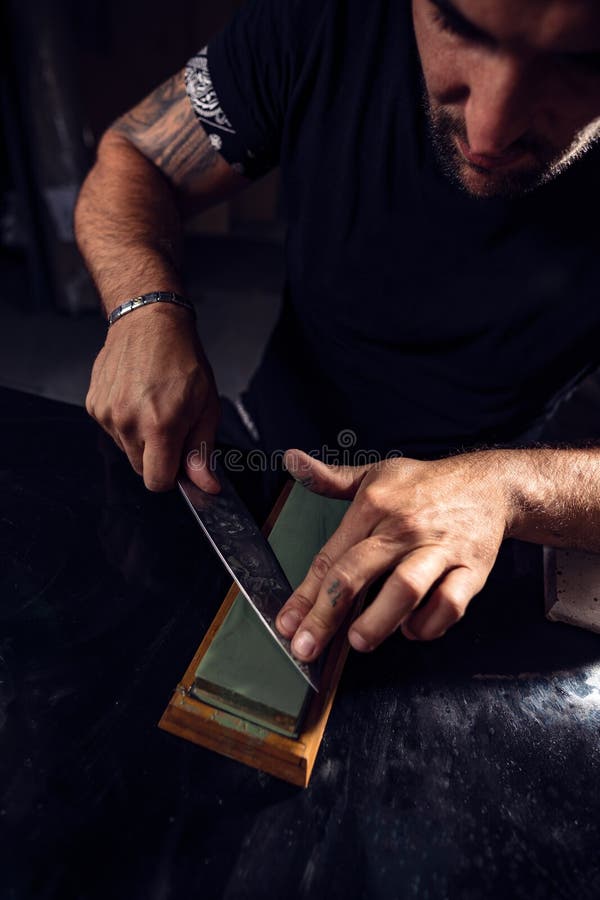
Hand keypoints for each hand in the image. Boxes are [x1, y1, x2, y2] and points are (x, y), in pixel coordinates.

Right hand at [86, 304, 219, 491]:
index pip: (157, 482)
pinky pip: (111, 430)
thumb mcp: (206, 406)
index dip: (171, 476)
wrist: (149, 322)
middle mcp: (128, 422)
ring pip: (126, 449)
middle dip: (158, 456)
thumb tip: (206, 486)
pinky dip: (125, 422)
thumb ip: (201, 451)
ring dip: (140, 438)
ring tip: (153, 405)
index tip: (180, 460)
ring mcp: (105, 413)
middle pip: (140, 468)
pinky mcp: (93, 404)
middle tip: (172, 425)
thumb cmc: (182, 359)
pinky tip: (137, 398)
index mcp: (160, 426)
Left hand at [276, 448, 512, 658]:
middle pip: (358, 572)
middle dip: (328, 615)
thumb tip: (292, 461)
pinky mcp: (472, 569)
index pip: (331, 555)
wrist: (489, 486)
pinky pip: (450, 603)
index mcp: (374, 505)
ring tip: (359, 641)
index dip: (305, 595)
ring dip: (379, 620)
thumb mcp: (375, 474)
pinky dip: (429, 623)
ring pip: (405, 588)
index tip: (286, 625)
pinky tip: (412, 630)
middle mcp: (404, 527)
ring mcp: (439, 548)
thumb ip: (330, 478)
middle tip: (306, 647)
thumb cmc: (425, 485)